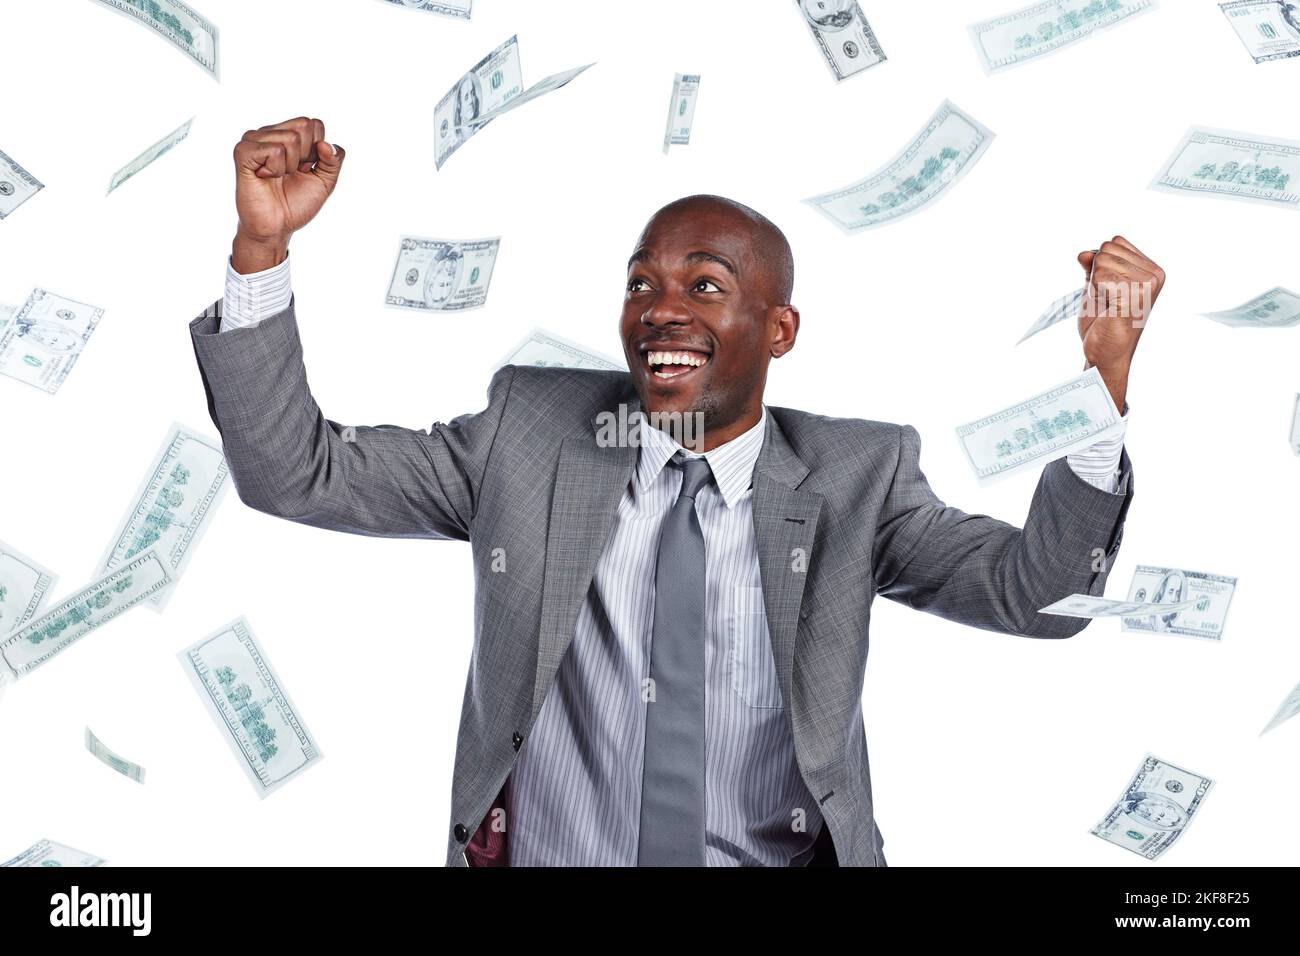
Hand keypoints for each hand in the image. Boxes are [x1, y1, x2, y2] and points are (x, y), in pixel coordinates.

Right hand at [231, 117, 344, 272]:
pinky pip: (274, 150)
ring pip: (290, 139)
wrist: (276, 227)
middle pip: (303, 126)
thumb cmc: (296, 204)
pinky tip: (265, 176)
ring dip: (290, 166)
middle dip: (305, 156)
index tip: (305, 169)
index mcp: (287, 134)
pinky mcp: (243, 152)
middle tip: (290, 174)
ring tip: (276, 177)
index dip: (317, 151)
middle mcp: (270, 132)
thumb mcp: (325, 181)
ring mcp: (254, 140)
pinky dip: (276, 169)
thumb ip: (334, 160)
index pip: (314, 124)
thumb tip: (325, 144)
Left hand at [1076, 236, 1164, 410]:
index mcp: (1152, 270)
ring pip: (1101, 261)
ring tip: (1108, 305)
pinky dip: (1095, 292)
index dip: (1101, 265)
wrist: (1104, 354)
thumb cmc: (1103, 324)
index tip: (1109, 290)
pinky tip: (1107, 309)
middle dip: (1096, 274)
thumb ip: (1093, 267)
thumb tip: (1085, 252)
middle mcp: (1154, 275)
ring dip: (1095, 284)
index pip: (1114, 243)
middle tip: (1107, 300)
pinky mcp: (1134, 294)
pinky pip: (1099, 276)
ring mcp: (1147, 284)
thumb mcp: (1096, 287)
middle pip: (1107, 249)